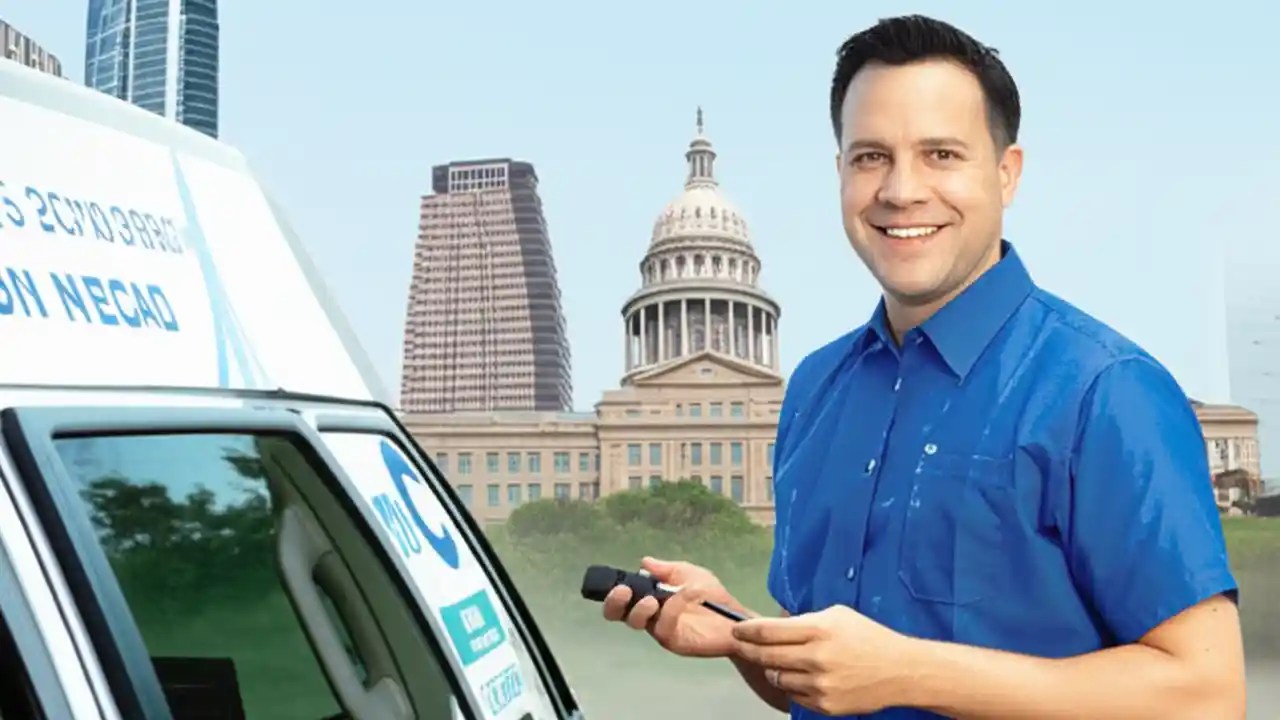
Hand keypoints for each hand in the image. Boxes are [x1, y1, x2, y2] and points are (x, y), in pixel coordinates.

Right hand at [601, 557, 746, 657]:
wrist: (736, 619)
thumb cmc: (713, 596)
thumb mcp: (690, 574)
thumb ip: (666, 569)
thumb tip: (643, 562)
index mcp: (650, 597)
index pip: (623, 596)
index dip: (615, 589)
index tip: (620, 580)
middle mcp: (650, 614)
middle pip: (618, 614)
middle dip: (615, 602)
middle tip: (623, 591)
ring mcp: (660, 628)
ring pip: (635, 622)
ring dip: (639, 608)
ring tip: (652, 600)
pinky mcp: (673, 640)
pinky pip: (662, 625)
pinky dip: (670, 608)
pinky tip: (683, 596)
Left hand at [732, 604, 912, 715]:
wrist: (900, 671)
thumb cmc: (868, 637)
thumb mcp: (837, 615)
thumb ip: (805, 620)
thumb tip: (773, 626)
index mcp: (819, 630)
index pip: (768, 631)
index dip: (747, 631)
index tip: (736, 630)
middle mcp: (817, 657)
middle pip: (766, 655)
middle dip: (749, 649)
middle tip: (741, 645)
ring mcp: (820, 684)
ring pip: (777, 677)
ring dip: (772, 668)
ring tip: (778, 661)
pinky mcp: (825, 704)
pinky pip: (794, 695)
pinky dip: (792, 685)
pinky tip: (800, 676)